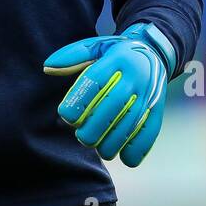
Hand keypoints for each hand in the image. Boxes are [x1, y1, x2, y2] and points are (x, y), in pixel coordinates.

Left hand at [43, 23, 176, 167]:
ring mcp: (149, 93)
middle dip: (96, 126)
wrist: (155, 53)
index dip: (79, 99)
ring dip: (114, 141)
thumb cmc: (116, 54)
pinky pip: (150, 131)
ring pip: (132, 121)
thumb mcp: (95, 46)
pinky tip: (125, 158)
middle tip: (82, 137)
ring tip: (100, 149)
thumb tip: (47, 68)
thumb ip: (71, 57)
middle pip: (114, 103)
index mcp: (116, 58)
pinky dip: (138, 148)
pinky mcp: (158, 109)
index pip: (95, 79)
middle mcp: (135, 75)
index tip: (66, 115)